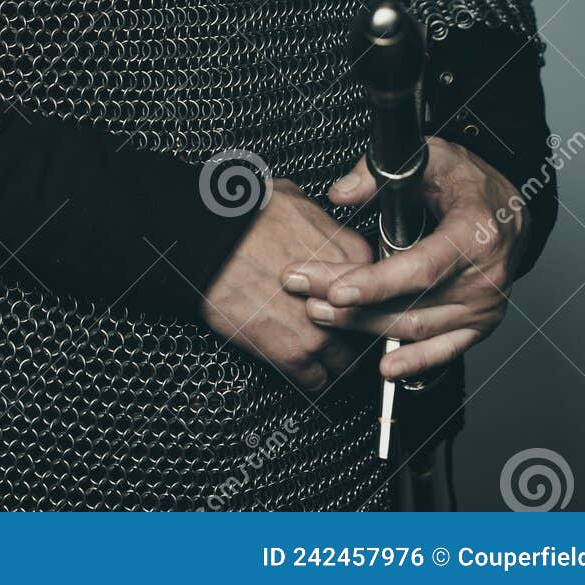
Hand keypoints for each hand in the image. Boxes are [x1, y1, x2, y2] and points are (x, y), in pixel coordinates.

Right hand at [200, 177, 373, 394]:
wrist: (208, 240)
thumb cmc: (246, 215)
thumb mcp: (299, 202)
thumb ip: (325, 224)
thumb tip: (324, 228)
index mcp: (353, 258)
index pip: (377, 292)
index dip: (362, 298)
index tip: (350, 302)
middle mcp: (344, 298)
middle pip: (366, 329)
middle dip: (353, 331)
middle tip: (337, 328)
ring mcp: (320, 329)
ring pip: (345, 362)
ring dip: (333, 357)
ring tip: (315, 347)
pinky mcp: (292, 354)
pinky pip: (317, 382)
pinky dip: (311, 376)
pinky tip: (300, 363)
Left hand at [278, 136, 530, 380]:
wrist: (510, 211)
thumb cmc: (470, 182)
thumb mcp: (433, 157)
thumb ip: (382, 172)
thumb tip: (341, 193)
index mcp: (474, 234)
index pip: (420, 268)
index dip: (376, 283)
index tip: (335, 290)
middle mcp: (483, 278)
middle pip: (409, 302)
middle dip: (350, 302)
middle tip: (302, 290)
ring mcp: (483, 307)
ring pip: (416, 327)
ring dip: (365, 326)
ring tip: (320, 312)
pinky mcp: (479, 324)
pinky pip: (444, 350)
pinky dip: (414, 362)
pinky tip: (385, 368)